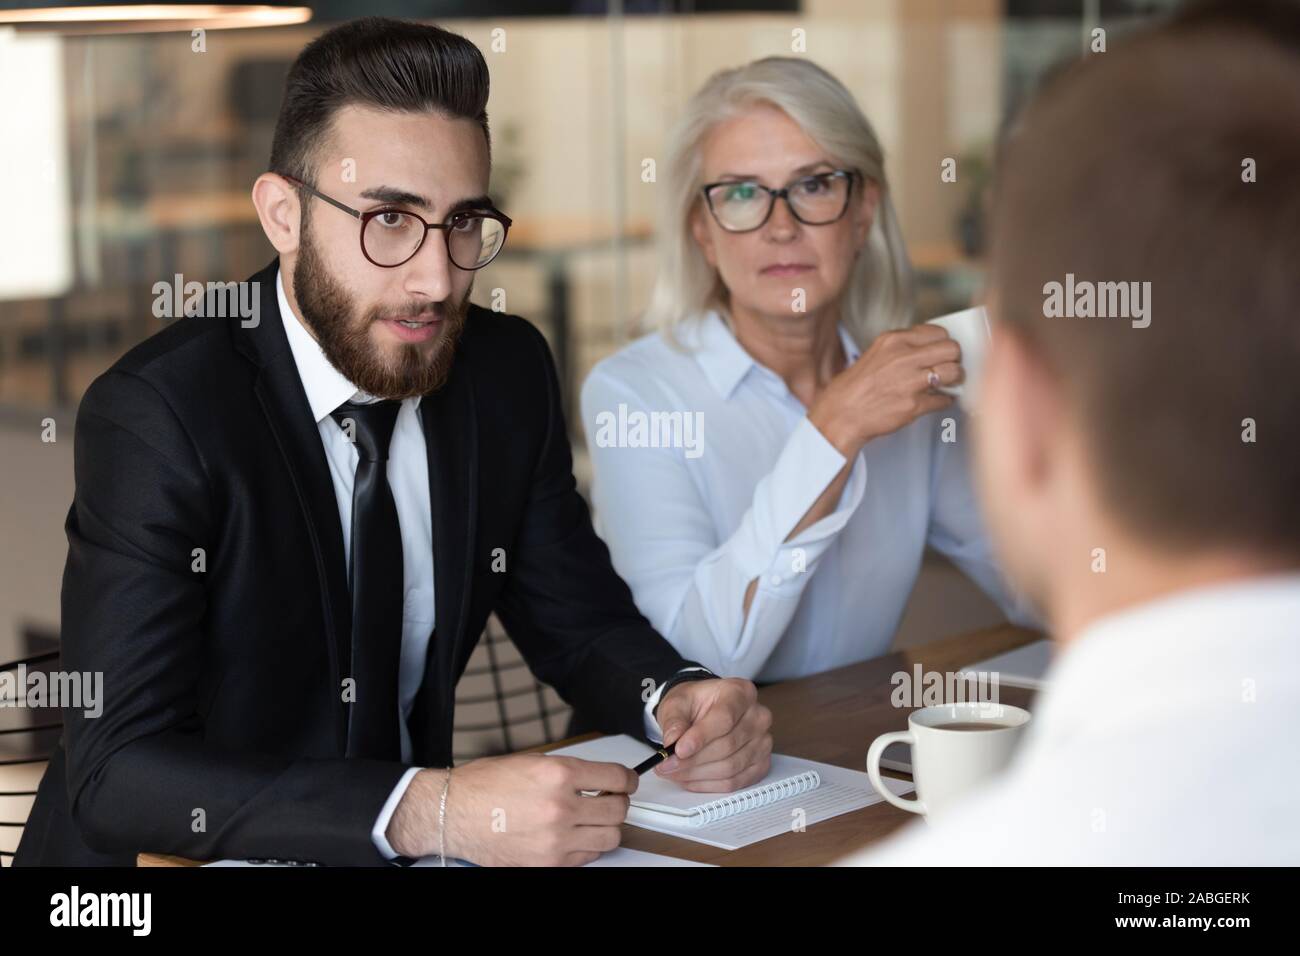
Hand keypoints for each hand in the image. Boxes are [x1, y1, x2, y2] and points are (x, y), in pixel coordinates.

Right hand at [386, 754, 636, 865]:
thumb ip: (568, 770)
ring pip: (609, 837)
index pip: (616, 777)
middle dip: (619, 803)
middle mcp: (561, 807)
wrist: (453, 813)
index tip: (627, 782)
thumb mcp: (532, 762)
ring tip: (594, 819)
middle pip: (618, 810)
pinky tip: (574, 835)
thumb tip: (598, 778)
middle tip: (612, 799)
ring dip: (606, 827)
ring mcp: (556, 839)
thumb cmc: (484, 786)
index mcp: (558, 774)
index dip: (628, 779)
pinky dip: (587, 847)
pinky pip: (587, 857)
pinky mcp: (548, 863)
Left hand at [652, 677, 772, 791]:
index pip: (725, 718)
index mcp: (740, 692)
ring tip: (674, 771)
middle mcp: (758, 716)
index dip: (701, 737)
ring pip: (730, 767)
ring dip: (697, 774)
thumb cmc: (694, 705)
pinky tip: (690, 779)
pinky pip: (734, 782)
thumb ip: (674, 721)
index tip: (678, 750)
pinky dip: (708, 785)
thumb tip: (672, 742)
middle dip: (692, 760)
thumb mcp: (677, 703)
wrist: (704, 713)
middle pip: (727, 745)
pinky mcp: (760, 764)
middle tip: (666, 765)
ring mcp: (763, 742)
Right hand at [808, 324, 960, 457]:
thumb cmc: (856, 387)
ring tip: (948, 383)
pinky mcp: (915, 405)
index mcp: (894, 340)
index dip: (944, 342)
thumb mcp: (876, 354)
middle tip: (949, 366)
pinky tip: (937, 400)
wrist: (841, 414)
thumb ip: (903, 348)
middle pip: (951, 349)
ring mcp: (911, 382)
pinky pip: (944, 399)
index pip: (938, 332)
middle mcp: (904, 357)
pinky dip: (945, 401)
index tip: (942, 350)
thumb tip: (930, 349)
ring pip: (954, 372)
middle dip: (954, 359)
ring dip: (955, 379)